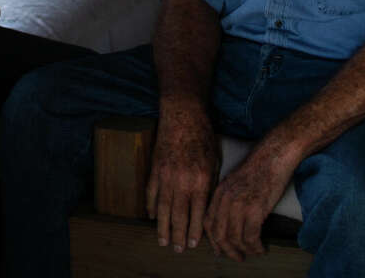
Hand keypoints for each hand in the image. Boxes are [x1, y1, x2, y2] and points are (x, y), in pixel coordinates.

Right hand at [144, 99, 219, 253]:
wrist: (182, 115)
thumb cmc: (202, 136)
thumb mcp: (213, 161)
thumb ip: (209, 185)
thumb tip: (205, 206)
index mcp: (200, 180)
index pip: (197, 213)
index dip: (195, 231)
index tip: (194, 244)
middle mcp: (182, 181)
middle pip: (178, 215)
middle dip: (178, 235)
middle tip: (177, 250)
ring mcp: (165, 175)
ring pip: (162, 208)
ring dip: (162, 227)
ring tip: (162, 241)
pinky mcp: (154, 168)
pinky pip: (150, 192)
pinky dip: (150, 205)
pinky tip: (151, 216)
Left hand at [202, 144, 293, 260]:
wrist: (274, 155)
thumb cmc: (260, 168)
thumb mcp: (236, 181)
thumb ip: (229, 199)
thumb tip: (230, 221)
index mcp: (219, 192)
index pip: (208, 222)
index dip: (214, 240)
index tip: (221, 250)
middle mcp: (225, 199)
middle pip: (218, 234)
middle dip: (227, 251)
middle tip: (238, 258)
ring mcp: (239, 204)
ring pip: (234, 239)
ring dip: (244, 251)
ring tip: (253, 253)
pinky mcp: (255, 208)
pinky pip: (250, 237)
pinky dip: (256, 247)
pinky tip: (261, 249)